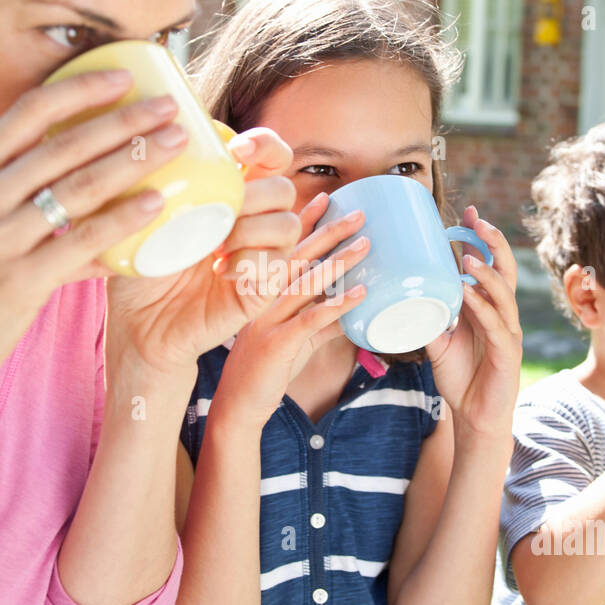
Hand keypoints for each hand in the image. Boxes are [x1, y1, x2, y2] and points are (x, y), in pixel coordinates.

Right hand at [0, 70, 191, 394]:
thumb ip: (15, 200)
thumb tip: (76, 182)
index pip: (28, 112)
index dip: (80, 88)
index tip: (123, 75)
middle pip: (65, 145)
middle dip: (124, 120)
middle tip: (170, 107)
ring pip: (80, 187)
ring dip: (134, 160)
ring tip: (175, 144)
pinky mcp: (20, 280)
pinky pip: (83, 241)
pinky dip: (123, 221)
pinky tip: (155, 206)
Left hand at [106, 128, 302, 374]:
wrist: (137, 323)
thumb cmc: (140, 264)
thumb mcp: (143, 213)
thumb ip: (158, 177)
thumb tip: (152, 135)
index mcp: (231, 194)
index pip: (272, 156)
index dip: (266, 145)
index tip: (237, 150)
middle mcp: (252, 221)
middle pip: (284, 188)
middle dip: (254, 193)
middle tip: (219, 211)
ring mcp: (261, 255)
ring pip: (289, 224)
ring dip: (253, 228)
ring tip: (217, 244)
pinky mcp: (262, 289)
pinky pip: (278, 265)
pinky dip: (250, 262)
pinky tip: (220, 271)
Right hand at [211, 192, 371, 423]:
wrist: (239, 406)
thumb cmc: (266, 370)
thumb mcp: (296, 339)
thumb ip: (321, 321)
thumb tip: (351, 308)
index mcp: (263, 292)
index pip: (286, 250)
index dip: (305, 223)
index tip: (327, 198)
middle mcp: (262, 299)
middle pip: (298, 257)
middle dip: (328, 231)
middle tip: (358, 213)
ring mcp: (268, 319)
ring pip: (305, 282)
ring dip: (338, 261)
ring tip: (366, 245)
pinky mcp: (278, 343)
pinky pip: (312, 319)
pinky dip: (337, 305)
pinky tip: (360, 294)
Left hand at [424, 206, 522, 437]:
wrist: (475, 418)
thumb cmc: (461, 378)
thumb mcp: (438, 343)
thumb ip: (426, 319)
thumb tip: (400, 296)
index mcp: (488, 308)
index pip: (490, 265)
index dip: (482, 240)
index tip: (469, 214)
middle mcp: (503, 315)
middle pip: (505, 270)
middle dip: (492, 243)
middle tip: (477, 221)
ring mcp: (508, 333)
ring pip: (503, 294)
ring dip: (486, 273)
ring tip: (468, 256)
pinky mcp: (508, 354)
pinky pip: (497, 325)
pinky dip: (483, 307)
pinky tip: (468, 294)